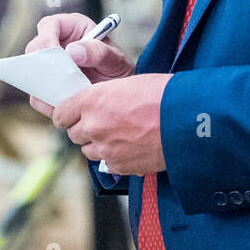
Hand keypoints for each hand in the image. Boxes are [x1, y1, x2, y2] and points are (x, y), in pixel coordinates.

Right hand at [24, 13, 134, 117]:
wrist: (119, 91)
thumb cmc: (118, 68)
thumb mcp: (116, 59)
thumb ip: (99, 53)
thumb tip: (72, 51)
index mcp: (73, 28)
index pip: (50, 25)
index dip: (47, 37)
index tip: (54, 53)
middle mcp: (57, 44)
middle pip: (34, 49)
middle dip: (42, 63)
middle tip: (57, 77)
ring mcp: (49, 66)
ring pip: (31, 73)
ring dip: (44, 84)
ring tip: (64, 93)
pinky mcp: (46, 86)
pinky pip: (37, 95)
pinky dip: (46, 101)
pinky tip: (63, 105)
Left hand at [52, 73, 170, 174]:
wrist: (188, 118)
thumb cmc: (166, 95)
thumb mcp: (131, 83)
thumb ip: (108, 97)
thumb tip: (101, 105)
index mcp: (92, 100)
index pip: (61, 114)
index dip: (70, 114)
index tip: (77, 115)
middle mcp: (93, 125)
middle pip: (74, 134)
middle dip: (86, 129)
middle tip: (106, 123)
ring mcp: (105, 148)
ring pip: (89, 150)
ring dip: (100, 144)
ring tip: (122, 136)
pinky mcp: (119, 165)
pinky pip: (108, 164)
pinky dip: (117, 158)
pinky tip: (134, 147)